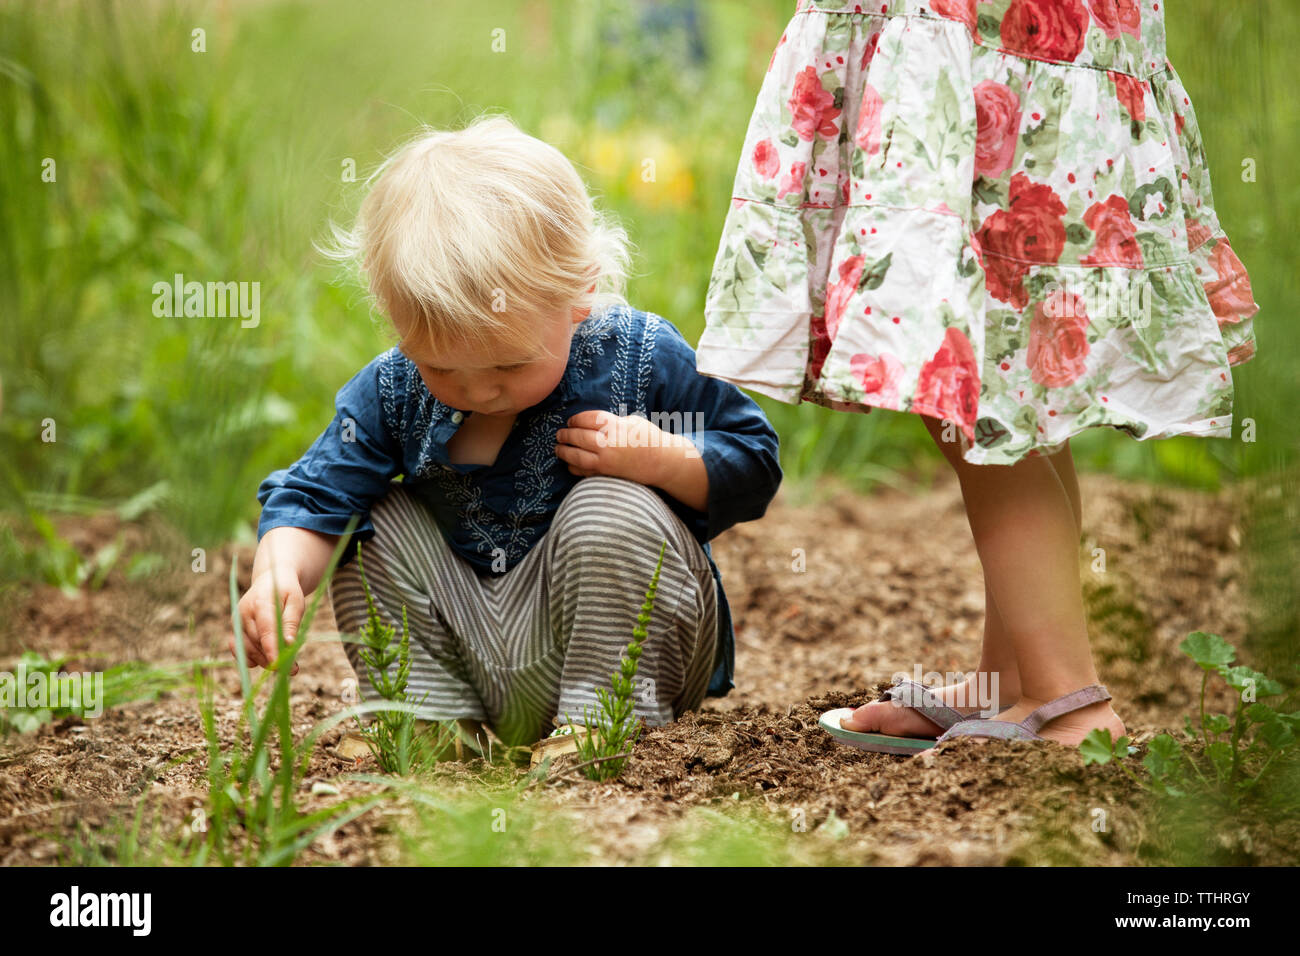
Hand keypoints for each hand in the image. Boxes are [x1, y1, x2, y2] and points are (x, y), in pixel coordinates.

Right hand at [232, 565, 304, 674]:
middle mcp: (244, 613)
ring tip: (288, 666)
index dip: (271, 648)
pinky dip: (252, 659)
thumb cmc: (286, 591)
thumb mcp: (296, 601)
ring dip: (265, 661)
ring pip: (247, 650)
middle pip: (256, 642)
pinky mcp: (235, 630)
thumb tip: (289, 644)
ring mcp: (237, 622)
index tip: (278, 664)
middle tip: (294, 669)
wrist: (270, 580)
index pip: (265, 629)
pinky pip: (239, 651)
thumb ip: (291, 622)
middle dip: (273, 658)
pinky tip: (268, 660)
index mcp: (260, 602)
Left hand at [554, 410, 668, 484]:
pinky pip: (584, 471)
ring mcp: (606, 460)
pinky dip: (574, 468)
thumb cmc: (649, 438)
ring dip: (564, 452)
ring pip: (576, 456)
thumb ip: (612, 421)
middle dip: (565, 435)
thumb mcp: (631, 421)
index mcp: (615, 425)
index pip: (587, 419)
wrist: (662, 462)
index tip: (570, 421)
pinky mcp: (606, 474)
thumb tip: (593, 423)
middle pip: (578, 437)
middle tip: (559, 434)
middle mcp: (608, 443)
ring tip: (557, 448)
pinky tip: (570, 464)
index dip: (575, 420)